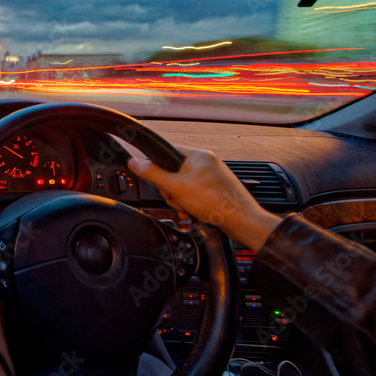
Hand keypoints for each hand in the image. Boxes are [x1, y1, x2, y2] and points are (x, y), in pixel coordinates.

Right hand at [127, 147, 280, 250]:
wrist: (241, 221)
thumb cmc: (216, 201)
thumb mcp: (176, 187)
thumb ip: (153, 174)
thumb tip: (134, 162)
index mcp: (198, 155)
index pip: (167, 153)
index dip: (158, 169)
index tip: (160, 182)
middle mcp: (206, 163)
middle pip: (173, 173)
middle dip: (171, 190)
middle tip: (177, 198)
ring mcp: (211, 178)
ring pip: (182, 186)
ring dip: (180, 199)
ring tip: (188, 207)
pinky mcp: (214, 190)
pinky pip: (193, 194)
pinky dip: (190, 204)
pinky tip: (193, 211)